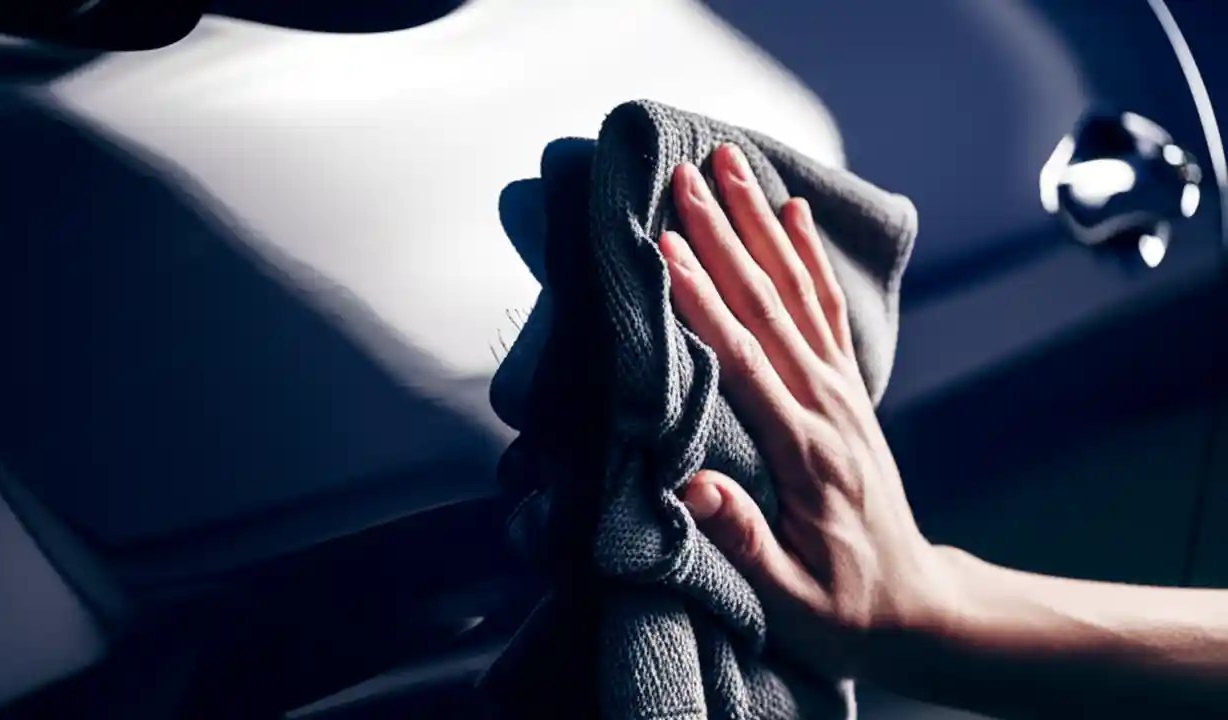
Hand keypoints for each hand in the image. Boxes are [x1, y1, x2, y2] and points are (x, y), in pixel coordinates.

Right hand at [660, 145, 958, 679]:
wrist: (915, 606)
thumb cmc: (843, 609)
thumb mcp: (789, 598)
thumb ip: (743, 539)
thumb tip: (691, 485)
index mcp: (805, 452)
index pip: (745, 360)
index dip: (702, 301)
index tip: (667, 245)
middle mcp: (828, 407)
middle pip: (769, 304)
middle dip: (725, 235)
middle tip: (688, 174)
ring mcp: (843, 393)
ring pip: (798, 291)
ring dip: (762, 225)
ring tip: (733, 165)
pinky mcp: (848, 390)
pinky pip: (827, 308)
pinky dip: (808, 254)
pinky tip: (792, 211)